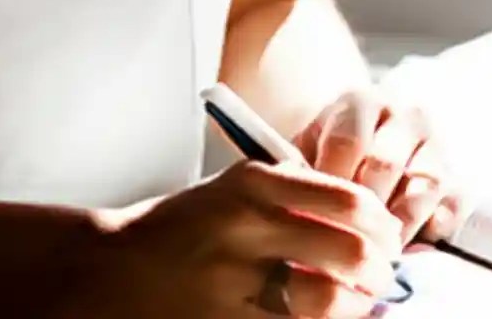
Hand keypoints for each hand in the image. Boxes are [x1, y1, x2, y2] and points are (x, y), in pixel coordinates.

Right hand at [69, 161, 401, 317]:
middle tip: (382, 277)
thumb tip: (367, 223)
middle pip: (349, 251)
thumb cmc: (177, 232)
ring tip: (357, 305)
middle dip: (380, 270)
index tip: (388, 239)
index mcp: (253, 184)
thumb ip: (292, 196)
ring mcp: (231, 279)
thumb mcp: (232, 193)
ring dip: (354, 306)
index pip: (349, 201)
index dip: (382, 226)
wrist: (103, 270)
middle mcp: (245, 226)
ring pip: (326, 301)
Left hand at [296, 87, 464, 244]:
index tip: (311, 218)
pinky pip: (451, 209)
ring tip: (367, 257)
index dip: (330, 183)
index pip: (348, 141)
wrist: (367, 154)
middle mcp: (406, 118)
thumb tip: (298, 212)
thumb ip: (300, 172)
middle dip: (360, 210)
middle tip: (338, 245)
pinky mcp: (459, 181)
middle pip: (385, 164)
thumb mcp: (307, 152)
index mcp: (362, 103)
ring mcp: (438, 148)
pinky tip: (406, 251)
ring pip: (422, 190)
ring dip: (394, 228)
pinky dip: (430, 233)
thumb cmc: (326, 156)